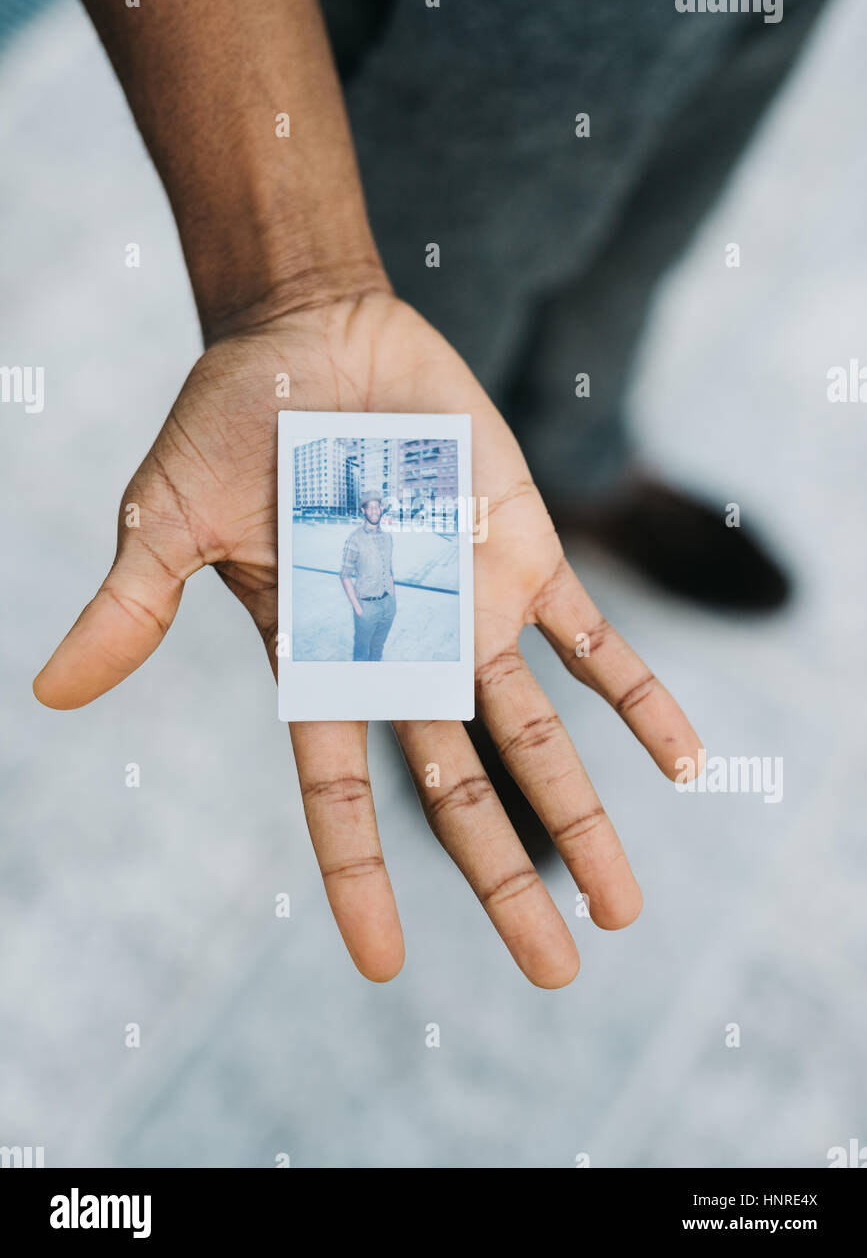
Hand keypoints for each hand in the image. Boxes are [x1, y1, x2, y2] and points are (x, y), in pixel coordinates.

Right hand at [33, 292, 701, 986]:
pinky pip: (596, 639)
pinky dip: (637, 695)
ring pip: (535, 738)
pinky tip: (686, 761)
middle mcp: (401, 653)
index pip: (339, 790)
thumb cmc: (229, 421)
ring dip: (584, 818)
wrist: (312, 334)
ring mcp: (468, 611)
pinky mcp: (523, 554)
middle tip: (554, 971)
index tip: (386, 963)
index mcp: (318, 658)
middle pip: (459, 791)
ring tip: (622, 909)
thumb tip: (50, 691)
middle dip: (506, 880)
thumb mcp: (169, 516)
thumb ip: (134, 604)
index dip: (360, 876)